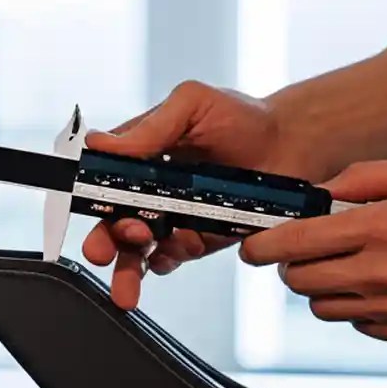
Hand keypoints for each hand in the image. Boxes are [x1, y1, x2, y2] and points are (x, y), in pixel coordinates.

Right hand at [82, 80, 319, 308]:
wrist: (295, 144)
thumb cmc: (243, 117)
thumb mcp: (192, 105)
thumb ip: (149, 127)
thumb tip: (98, 142)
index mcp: (140, 156)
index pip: (102, 182)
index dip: (92, 201)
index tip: (94, 214)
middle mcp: (150, 190)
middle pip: (113, 224)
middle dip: (104, 244)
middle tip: (104, 254)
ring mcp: (173, 218)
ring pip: (138, 250)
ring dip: (129, 267)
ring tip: (131, 282)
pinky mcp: (198, 239)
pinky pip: (174, 257)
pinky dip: (171, 259)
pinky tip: (185, 248)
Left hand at [240, 154, 386, 344]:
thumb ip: (356, 178)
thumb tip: (314, 194)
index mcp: (381, 227)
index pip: (297, 242)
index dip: (263, 246)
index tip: (251, 247)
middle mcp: (383, 271)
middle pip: (299, 280)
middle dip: (292, 265)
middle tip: (306, 253)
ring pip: (322, 307)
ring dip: (323, 287)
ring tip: (348, 267)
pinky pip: (355, 323)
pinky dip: (355, 307)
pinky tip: (377, 286)